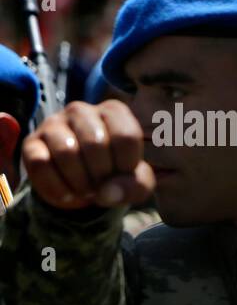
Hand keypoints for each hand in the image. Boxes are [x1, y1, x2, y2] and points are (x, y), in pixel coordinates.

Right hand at [21, 101, 154, 209]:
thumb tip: (108, 193)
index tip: (123, 173)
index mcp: (114, 112)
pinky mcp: (31, 143)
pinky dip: (56, 187)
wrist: (84, 186)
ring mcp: (53, 124)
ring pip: (66, 152)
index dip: (127, 165)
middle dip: (101, 175)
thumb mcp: (137, 183)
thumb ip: (135, 186)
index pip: (126, 136)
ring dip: (80, 182)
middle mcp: (81, 111)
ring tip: (86, 189)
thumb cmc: (115, 175)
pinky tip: (67, 194)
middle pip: (95, 144)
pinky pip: (40, 164)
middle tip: (101, 184)